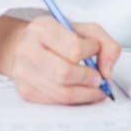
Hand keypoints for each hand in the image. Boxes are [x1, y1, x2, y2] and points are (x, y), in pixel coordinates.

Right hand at [0, 14, 120, 103]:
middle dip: (88, 78)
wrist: (29, 44)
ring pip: (61, 93)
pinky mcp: (25, 91)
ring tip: (95, 88)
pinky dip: (73, 101)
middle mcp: (28, 49)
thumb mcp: (85, 30)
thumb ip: (105, 44)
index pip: (73, 47)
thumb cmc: (59, 37)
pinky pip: (55, 102)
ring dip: (85, 94)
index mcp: (43, 28)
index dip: (91, 52)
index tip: (95, 51)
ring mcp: (23, 72)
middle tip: (99, 78)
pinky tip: (81, 93)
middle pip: (64, 73)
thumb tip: (107, 71)